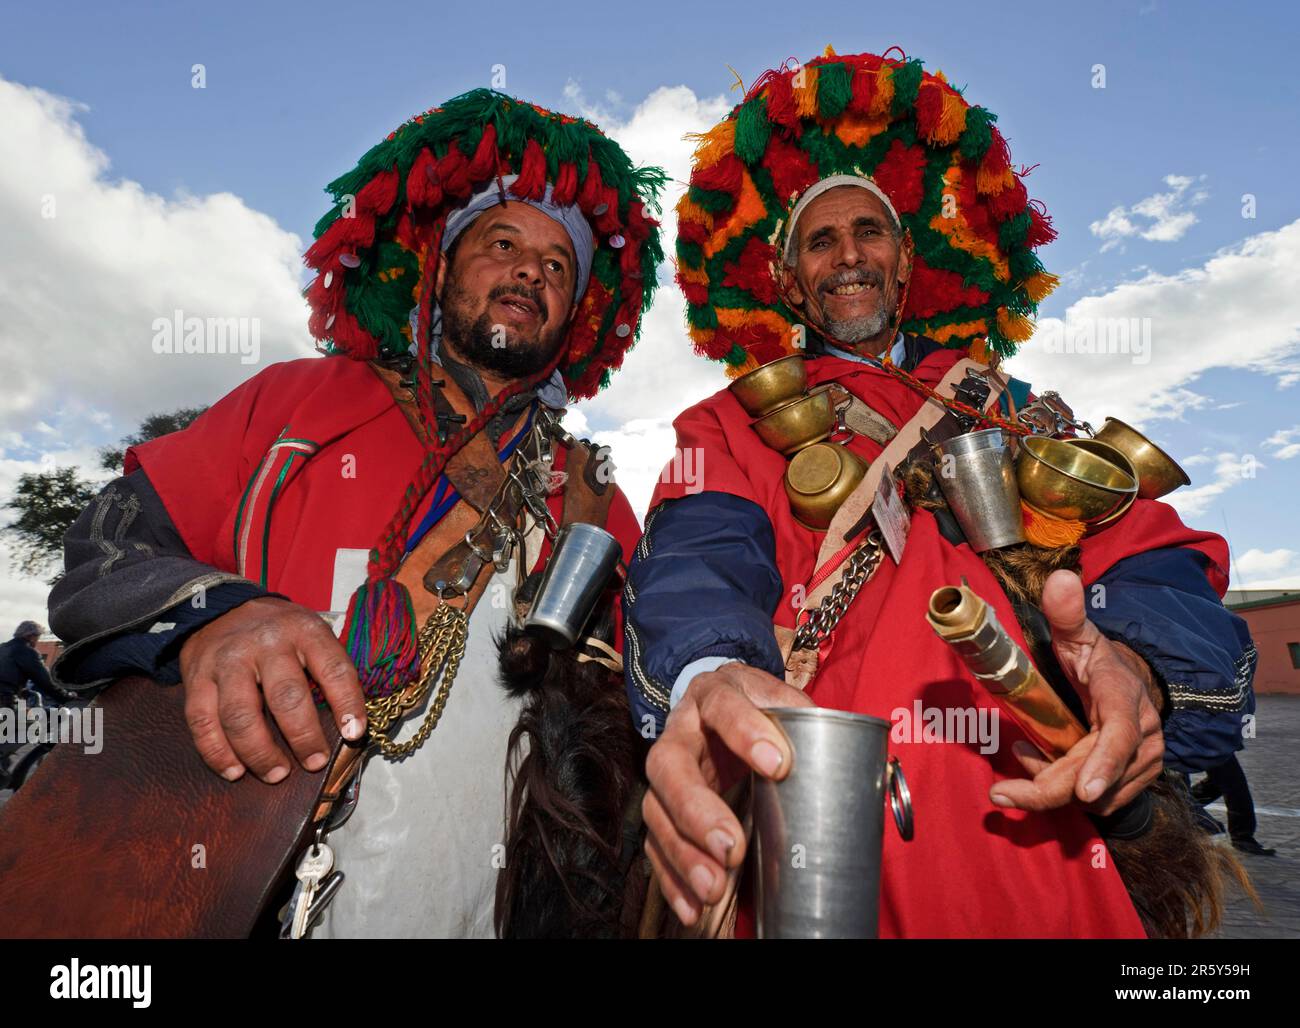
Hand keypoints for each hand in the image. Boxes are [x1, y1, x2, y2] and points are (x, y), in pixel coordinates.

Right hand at [178, 597, 366, 783]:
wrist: (221, 609)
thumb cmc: (279, 633)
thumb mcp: (311, 634)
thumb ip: (326, 671)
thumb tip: (348, 728)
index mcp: (304, 631)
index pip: (334, 669)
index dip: (348, 703)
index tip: (354, 734)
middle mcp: (266, 644)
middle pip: (286, 697)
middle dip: (303, 737)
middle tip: (315, 762)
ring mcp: (228, 661)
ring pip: (241, 715)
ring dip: (260, 753)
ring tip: (277, 774)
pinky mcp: (197, 679)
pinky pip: (204, 722)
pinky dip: (218, 753)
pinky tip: (235, 771)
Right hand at [642, 662, 812, 926]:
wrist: (716, 704)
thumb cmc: (755, 706)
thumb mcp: (780, 698)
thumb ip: (808, 721)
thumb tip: (858, 765)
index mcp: (713, 694)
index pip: (723, 706)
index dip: (745, 732)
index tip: (778, 766)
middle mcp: (681, 732)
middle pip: (670, 766)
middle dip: (697, 810)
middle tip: (730, 847)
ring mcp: (666, 774)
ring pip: (657, 812)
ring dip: (684, 854)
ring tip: (714, 888)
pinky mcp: (662, 809)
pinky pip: (656, 845)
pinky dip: (672, 879)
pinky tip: (692, 907)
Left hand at [989, 570, 1162, 815]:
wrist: (1132, 683)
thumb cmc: (1097, 661)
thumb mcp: (1079, 635)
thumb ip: (1066, 613)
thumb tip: (1060, 579)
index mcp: (1124, 699)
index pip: (1119, 734)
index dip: (1104, 763)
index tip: (1084, 791)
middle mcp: (1142, 737)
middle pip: (1095, 778)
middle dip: (1046, 791)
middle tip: (1002, 794)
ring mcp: (1142, 763)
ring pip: (1093, 796)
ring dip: (1050, 783)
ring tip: (1025, 755)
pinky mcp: (1135, 781)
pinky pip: (1097, 800)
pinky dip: (1064, 787)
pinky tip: (1042, 762)